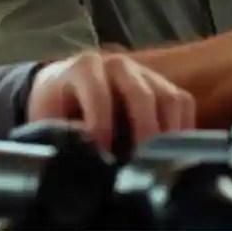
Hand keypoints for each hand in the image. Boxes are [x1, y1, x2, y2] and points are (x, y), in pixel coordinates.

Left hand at [26, 51, 195, 150]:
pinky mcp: (162, 85)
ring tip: (160, 164)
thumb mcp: (47, 117)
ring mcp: (144, 72)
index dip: (101, 130)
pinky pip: (184, 103)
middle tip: (141, 165)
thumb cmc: (55, 106)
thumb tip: (89, 151)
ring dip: (168, 134)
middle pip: (141, 94)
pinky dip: (184, 129)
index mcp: (85, 68)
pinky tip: (174, 155)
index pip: (99, 97)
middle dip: (143, 132)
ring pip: (169, 98)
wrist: (63, 85)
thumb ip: (62, 131)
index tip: (102, 160)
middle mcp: (118, 64)